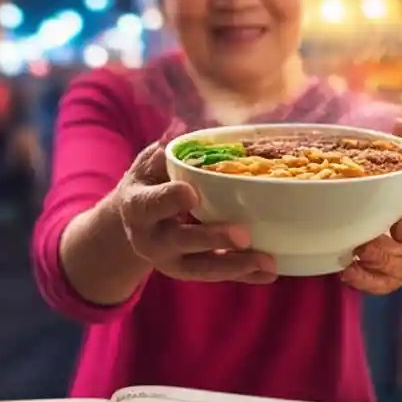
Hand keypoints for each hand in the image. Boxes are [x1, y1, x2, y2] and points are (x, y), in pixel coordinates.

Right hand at [113, 143, 276, 283]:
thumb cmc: (149, 184)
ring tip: (268, 262)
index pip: (152, 204)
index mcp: (139, 207)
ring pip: (202, 267)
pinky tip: (269, 273)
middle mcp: (151, 239)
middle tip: (243, 235)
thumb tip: (184, 126)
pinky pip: (217, 276)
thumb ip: (167, 152)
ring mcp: (170, 260)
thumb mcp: (149, 166)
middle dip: (212, 238)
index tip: (192, 193)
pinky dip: (244, 276)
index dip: (170, 199)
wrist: (132, 224)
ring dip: (235, 265)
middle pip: (180, 241)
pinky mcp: (189, 271)